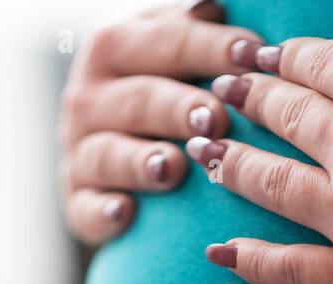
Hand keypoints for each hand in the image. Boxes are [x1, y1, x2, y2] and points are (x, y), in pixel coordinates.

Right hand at [59, 0, 261, 243]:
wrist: (114, 158)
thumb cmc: (161, 91)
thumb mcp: (170, 53)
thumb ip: (190, 31)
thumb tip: (219, 5)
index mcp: (115, 47)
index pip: (166, 40)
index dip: (211, 47)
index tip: (255, 57)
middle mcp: (89, 96)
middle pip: (139, 99)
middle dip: (179, 108)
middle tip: (217, 119)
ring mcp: (80, 151)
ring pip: (108, 154)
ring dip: (140, 162)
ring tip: (175, 167)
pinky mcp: (77, 201)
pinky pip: (86, 209)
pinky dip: (103, 213)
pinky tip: (125, 213)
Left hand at [187, 28, 332, 283]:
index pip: (313, 65)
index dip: (282, 59)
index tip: (262, 60)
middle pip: (281, 117)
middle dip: (246, 100)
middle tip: (222, 96)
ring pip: (267, 185)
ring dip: (228, 165)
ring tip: (205, 154)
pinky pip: (289, 271)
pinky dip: (249, 262)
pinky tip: (221, 253)